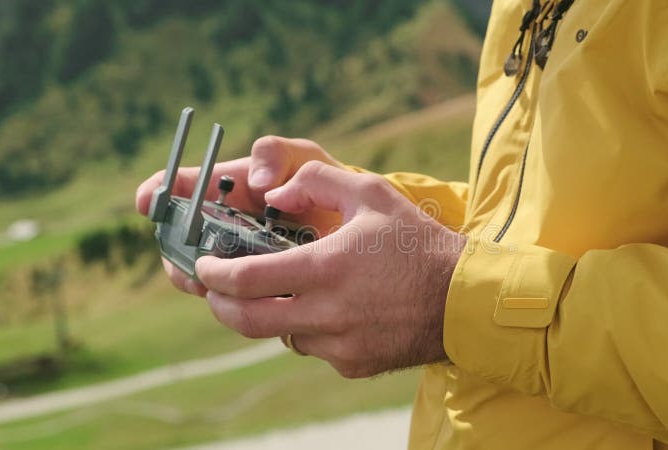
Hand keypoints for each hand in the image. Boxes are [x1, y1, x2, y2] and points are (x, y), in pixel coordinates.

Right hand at [135, 136, 344, 296]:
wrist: (356, 227)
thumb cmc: (323, 183)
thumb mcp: (302, 158)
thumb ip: (277, 155)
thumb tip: (258, 183)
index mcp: (228, 189)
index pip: (181, 187)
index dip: (158, 192)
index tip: (149, 202)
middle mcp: (223, 225)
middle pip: (179, 239)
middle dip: (174, 250)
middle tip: (188, 260)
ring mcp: (235, 257)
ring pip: (198, 271)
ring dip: (195, 278)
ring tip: (208, 284)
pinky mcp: (255, 287)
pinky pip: (232, 297)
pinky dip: (229, 300)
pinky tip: (238, 301)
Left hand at [195, 162, 467, 377]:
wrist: (464, 299)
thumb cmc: (417, 242)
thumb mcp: (371, 193)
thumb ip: (316, 181)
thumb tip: (276, 194)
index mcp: (324, 268)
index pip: (245, 280)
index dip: (213, 275)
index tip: (203, 266)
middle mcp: (326, 313)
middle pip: (246, 321)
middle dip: (219, 304)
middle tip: (216, 290)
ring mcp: (339, 345)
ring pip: (281, 335)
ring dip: (270, 315)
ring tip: (283, 292)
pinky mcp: (353, 365)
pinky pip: (314, 348)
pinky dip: (309, 330)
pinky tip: (331, 309)